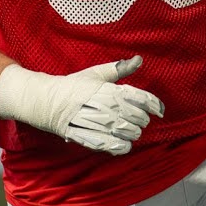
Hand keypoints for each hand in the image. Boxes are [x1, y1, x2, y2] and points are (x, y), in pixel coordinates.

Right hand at [0, 55, 164, 154]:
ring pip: (118, 129)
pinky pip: (102, 143)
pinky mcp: (78, 134)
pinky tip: (124, 146)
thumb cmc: (74, 86)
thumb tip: (139, 59)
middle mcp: (96, 103)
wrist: (45, 99)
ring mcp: (87, 119)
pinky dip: (117, 146)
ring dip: (131, 133)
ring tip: (133, 132)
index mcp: (102, 87)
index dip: (150, 104)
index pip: (134, 95)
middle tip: (142, 121)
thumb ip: (119, 69)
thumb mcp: (96, 74)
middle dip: (140, 119)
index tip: (160, 110)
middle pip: (129, 114)